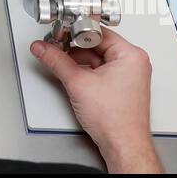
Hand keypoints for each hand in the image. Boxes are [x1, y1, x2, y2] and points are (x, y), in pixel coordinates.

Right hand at [31, 28, 161, 172]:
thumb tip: (43, 48)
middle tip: (56, 48)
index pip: (97, 32)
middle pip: (96, 44)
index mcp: (131, 55)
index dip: (75, 32)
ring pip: (96, 58)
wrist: (122, 145)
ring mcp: (128, 75)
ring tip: (62, 64)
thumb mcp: (78, 83)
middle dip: (74, 47)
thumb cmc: (115, 120)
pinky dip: (85, 71)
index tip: (59, 35)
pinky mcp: (121, 86)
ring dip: (78, 60)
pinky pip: (100, 70)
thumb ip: (56, 61)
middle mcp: (133, 63)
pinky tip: (72, 76)